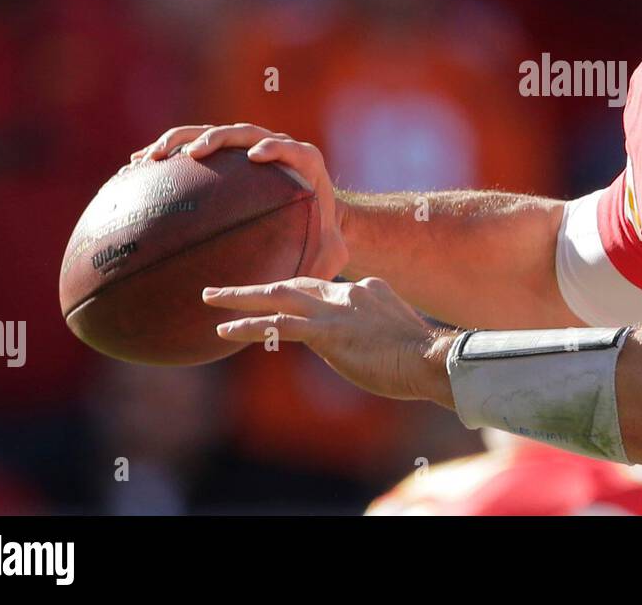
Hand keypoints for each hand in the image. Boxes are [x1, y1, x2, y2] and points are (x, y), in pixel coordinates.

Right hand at [131, 123, 347, 279]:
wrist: (312, 217)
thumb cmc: (322, 238)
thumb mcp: (330, 253)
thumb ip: (326, 265)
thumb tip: (309, 292)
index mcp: (306, 164)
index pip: (293, 149)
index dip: (275, 148)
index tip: (256, 156)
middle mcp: (276, 147)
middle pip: (245, 132)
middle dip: (219, 138)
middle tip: (196, 153)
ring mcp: (247, 147)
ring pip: (212, 133)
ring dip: (180, 140)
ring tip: (151, 158)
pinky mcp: (225, 155)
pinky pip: (193, 147)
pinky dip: (166, 153)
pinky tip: (135, 168)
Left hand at [202, 277, 457, 405]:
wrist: (432, 359)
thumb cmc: (422, 358)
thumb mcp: (398, 333)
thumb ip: (376, 329)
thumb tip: (368, 343)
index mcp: (366, 290)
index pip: (322, 288)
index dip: (295, 293)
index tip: (274, 298)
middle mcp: (348, 292)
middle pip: (294, 282)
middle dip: (257, 285)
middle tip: (222, 289)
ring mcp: (336, 310)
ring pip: (278, 297)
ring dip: (240, 297)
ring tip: (210, 299)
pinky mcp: (326, 332)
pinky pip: (278, 326)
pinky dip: (249, 326)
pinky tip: (224, 331)